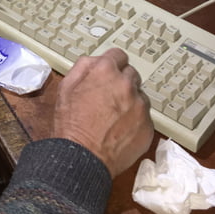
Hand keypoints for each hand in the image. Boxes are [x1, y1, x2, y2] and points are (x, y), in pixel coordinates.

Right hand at [52, 48, 152, 178]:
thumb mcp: (66, 87)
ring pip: (139, 96)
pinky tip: (120, 130)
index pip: (118, 55)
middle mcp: (127, 84)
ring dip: (130, 102)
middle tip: (109, 98)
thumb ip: (83, 66)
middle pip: (131, 74)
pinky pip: (145, 117)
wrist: (84, 158)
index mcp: (106, 71)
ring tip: (114, 118)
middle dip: (121, 82)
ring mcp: (140, 106)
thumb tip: (95, 60)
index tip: (109, 73)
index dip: (112, 64)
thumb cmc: (71, 124)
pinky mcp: (148, 126)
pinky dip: (135, 121)